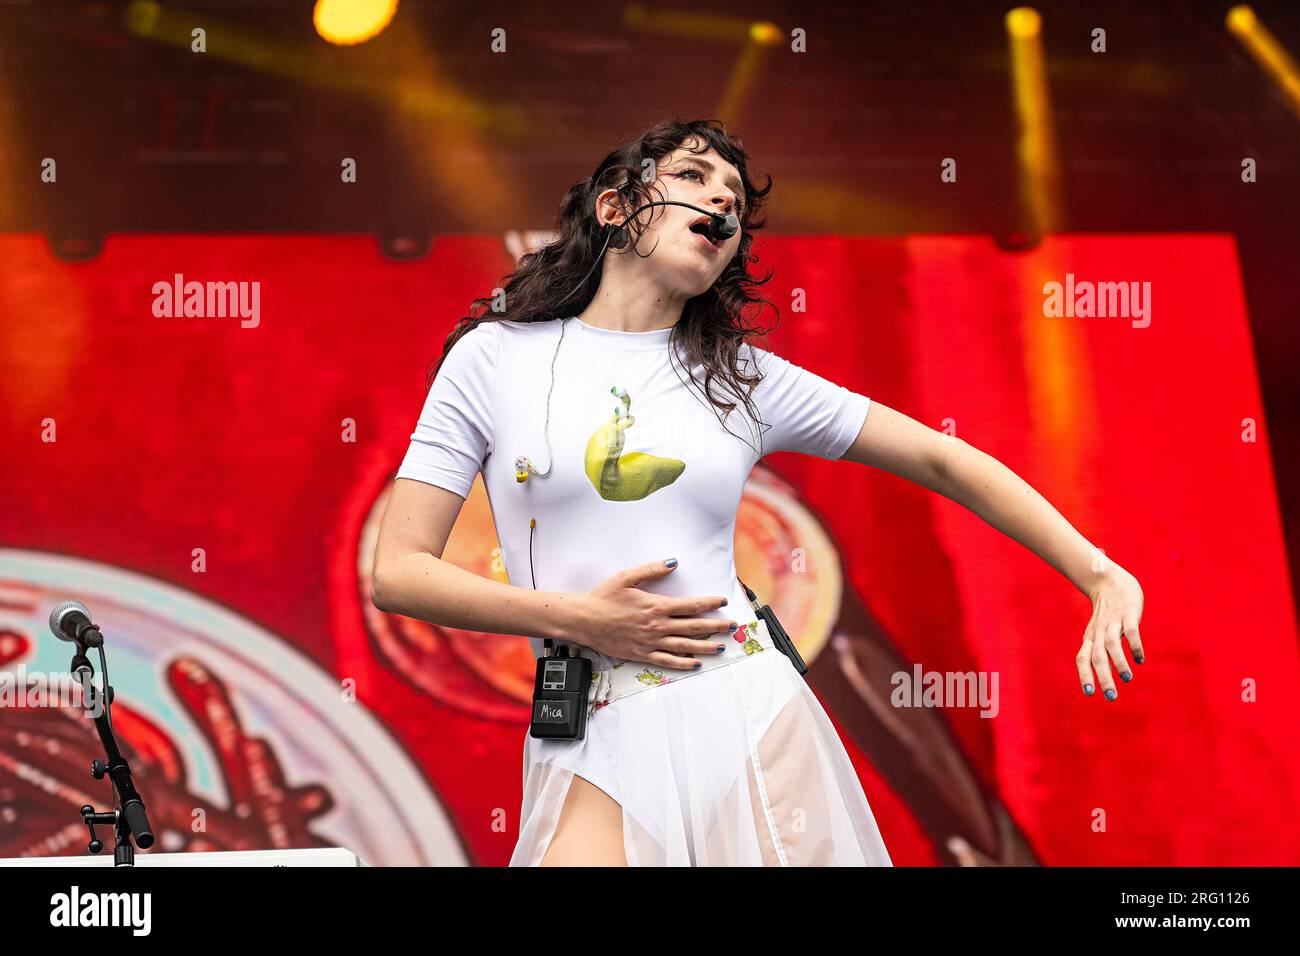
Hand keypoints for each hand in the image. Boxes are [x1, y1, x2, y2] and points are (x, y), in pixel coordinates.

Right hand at [570, 558, 737, 668]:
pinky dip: (684, 663)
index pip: (690, 605)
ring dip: (706, 645)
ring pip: (685, 645)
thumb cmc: (604, 597)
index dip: (709, 603)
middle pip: (694, 626)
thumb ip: (651, 569)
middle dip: (716, 626)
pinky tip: (696, 663)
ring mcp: (651, 642)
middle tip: (732, 626)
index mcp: (656, 605)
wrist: (584, 620)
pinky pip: (668, 661)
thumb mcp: (626, 577)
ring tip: (722, 646)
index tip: (722, 601)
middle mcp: (657, 626)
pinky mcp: (642, 654)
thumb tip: (673, 563)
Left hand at [1076, 565, 1144, 699]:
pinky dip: (1134, 645)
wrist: (1110, 581)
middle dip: (1103, 677)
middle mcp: (1099, 632)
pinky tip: (1140, 659)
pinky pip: (1130, 631)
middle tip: (1111, 696)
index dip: (1084, 674)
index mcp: (1091, 638)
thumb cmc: (1106, 612)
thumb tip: (1104, 675)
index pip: (1082, 658)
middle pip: (1097, 657)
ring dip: (1118, 662)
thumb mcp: (1098, 632)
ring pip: (1111, 645)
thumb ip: (1100, 651)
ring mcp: (1113, 622)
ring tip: (1128, 679)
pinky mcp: (1128, 614)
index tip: (1089, 693)